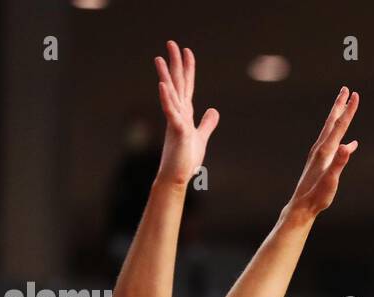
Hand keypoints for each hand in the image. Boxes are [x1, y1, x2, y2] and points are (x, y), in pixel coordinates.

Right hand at [154, 41, 219, 187]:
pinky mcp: (177, 132)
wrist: (177, 177)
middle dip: (175, 63)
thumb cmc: (185, 159)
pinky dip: (167, 98)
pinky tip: (163, 85)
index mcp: (184, 113)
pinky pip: (171, 112)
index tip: (187, 51)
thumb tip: (213, 110)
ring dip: (166, 76)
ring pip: (171, 94)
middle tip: (171, 42)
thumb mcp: (200, 137)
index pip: (187, 86)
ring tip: (159, 58)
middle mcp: (178, 113)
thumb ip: (206, 123)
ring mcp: (176, 121)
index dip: (188, 69)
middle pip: (177, 84)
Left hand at [286, 87, 359, 219]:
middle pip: (332, 122)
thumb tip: (348, 145)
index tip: (356, 95)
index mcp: (325, 151)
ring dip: (337, 116)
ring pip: (330, 130)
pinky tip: (348, 142)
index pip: (339, 126)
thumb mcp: (331, 181)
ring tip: (343, 106)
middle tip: (346, 89)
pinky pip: (331, 142)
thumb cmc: (317, 195)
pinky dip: (339, 136)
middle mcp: (320, 148)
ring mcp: (319, 154)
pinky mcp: (319, 161)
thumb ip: (339, 163)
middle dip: (340, 105)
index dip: (349, 110)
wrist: (302, 205)